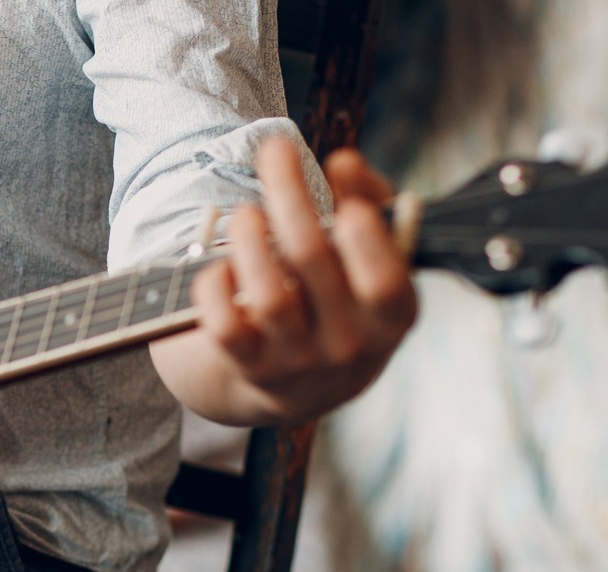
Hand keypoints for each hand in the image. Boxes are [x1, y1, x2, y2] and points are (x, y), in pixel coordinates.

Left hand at [182, 139, 416, 424]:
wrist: (306, 387)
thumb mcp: (377, 261)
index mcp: (391, 317)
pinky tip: (222, 266)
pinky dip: (216, 286)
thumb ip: (372, 205)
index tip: (340, 170)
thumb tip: (347, 164)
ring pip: (268, 294)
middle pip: (311, 257)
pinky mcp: (251, 369)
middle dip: (289, 191)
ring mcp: (298, 363)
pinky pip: (223, 325)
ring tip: (246, 213)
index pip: (382, 278)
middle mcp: (349, 346)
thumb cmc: (344, 300)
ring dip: (250, 238)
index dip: (361, 228)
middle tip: (275, 148)